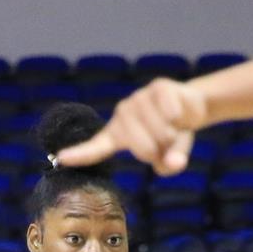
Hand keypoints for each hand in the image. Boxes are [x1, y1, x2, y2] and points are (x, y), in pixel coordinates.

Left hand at [55, 78, 209, 175]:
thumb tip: (174, 162)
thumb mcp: (172, 155)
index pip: (96, 147)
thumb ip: (170, 163)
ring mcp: (138, 99)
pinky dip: (179, 119)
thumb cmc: (173, 134)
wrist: (191, 106)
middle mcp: (123, 115)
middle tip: (167, 146)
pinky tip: (178, 113)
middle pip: (142, 148)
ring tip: (173, 129)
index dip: (80, 154)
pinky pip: (170, 113)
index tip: (61, 159)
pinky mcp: (157, 88)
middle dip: (161, 152)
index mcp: (118, 134)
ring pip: (159, 131)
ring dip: (173, 136)